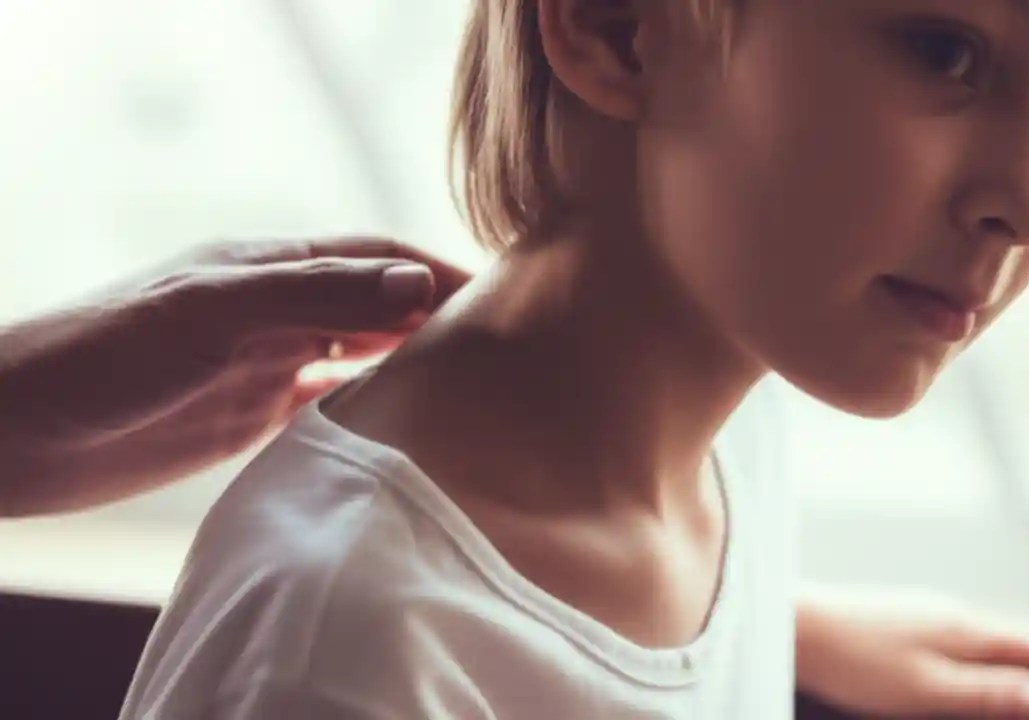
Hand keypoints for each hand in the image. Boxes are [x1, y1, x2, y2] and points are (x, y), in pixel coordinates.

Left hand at [0, 236, 470, 515]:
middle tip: (506, 347)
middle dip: (438, 316)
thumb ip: (314, 295)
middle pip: (378, 304)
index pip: (375, 258)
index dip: (438, 271)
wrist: (18, 434)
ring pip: (361, 357)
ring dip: (412, 363)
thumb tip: (416, 280)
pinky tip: (407, 426)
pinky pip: (330, 408)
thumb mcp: (212, 311)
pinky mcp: (251, 418)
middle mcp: (278, 311)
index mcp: (270, 267)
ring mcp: (266, 365)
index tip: (502, 297)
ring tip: (475, 385)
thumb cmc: (102, 354)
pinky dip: (373, 410)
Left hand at [797, 588, 1028, 719]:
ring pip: (978, 651)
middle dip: (1027, 686)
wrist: (792, 626)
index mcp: (969, 629)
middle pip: (1014, 649)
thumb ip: (987, 692)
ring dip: (990, 683)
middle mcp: (953, 614)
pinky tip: (933, 699)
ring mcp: (925, 615)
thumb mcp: (927, 690)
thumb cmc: (855, 662)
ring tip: (981, 715)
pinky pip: (946, 649)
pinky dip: (957, 675)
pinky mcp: (899, 624)